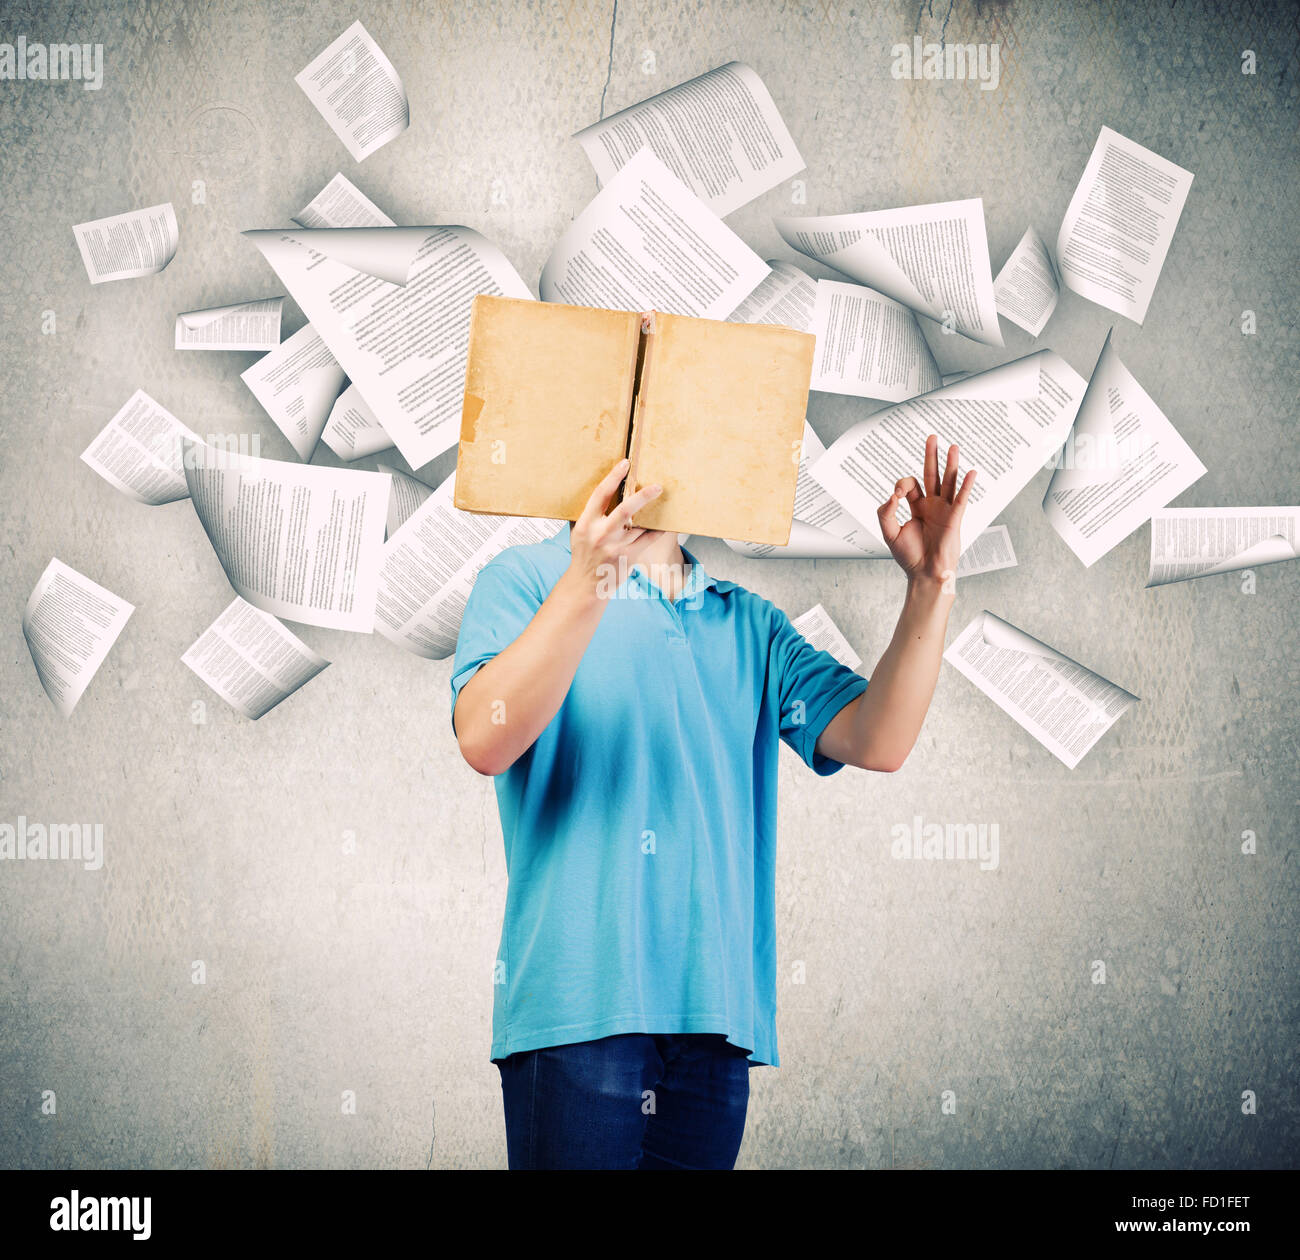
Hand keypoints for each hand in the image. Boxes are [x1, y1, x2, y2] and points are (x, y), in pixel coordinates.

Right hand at [566, 458, 663, 595]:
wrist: (585, 584)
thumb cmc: (584, 553)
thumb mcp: (580, 531)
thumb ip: (591, 513)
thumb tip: (607, 489)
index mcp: (587, 523)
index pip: (600, 495)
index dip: (613, 477)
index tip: (626, 464)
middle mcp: (601, 535)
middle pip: (625, 510)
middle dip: (642, 496)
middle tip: (657, 487)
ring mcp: (616, 547)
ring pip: (639, 526)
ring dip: (652, 514)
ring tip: (663, 501)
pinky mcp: (628, 558)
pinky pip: (648, 540)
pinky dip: (658, 531)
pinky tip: (666, 523)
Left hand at [877, 435, 975, 588]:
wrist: (924, 574)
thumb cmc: (909, 556)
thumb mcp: (889, 533)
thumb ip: (885, 512)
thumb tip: (892, 495)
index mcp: (916, 507)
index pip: (910, 485)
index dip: (902, 484)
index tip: (897, 494)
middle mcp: (931, 505)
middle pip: (932, 475)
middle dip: (931, 456)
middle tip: (932, 437)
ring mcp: (944, 510)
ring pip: (948, 483)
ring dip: (951, 465)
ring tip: (953, 447)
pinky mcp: (954, 519)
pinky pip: (961, 499)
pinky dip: (965, 486)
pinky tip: (971, 473)